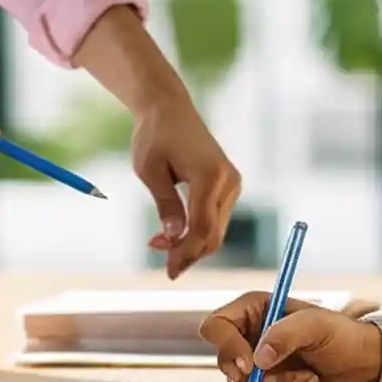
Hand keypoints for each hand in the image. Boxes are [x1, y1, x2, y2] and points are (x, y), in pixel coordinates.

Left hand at [131, 97, 239, 277]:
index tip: (169, 271)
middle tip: (163, 263)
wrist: (168, 109)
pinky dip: (199, 231)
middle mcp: (228, 180)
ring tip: (160, 243)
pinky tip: (176, 233)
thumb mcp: (150, 171)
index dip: (185, 253)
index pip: (201, 228)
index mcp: (208, 175)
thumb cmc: (154, 136)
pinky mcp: (229, 184)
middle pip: (213, 234)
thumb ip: (165, 205)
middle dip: (188, 253)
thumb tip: (173, 238)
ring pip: (217, 230)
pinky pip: (216, 218)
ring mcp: (232, 182)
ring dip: (192, 244)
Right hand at [199, 291, 381, 381]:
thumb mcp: (316, 325)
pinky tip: (305, 381)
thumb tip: (258, 358)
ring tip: (305, 374)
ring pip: (240, 381)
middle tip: (266, 376)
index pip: (218, 325)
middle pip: (223, 357)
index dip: (226, 344)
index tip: (247, 363)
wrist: (361, 363)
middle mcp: (250, 334)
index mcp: (255, 309)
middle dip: (246, 372)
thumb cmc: (342, 334)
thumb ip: (284, 335)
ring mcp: (256, 361)